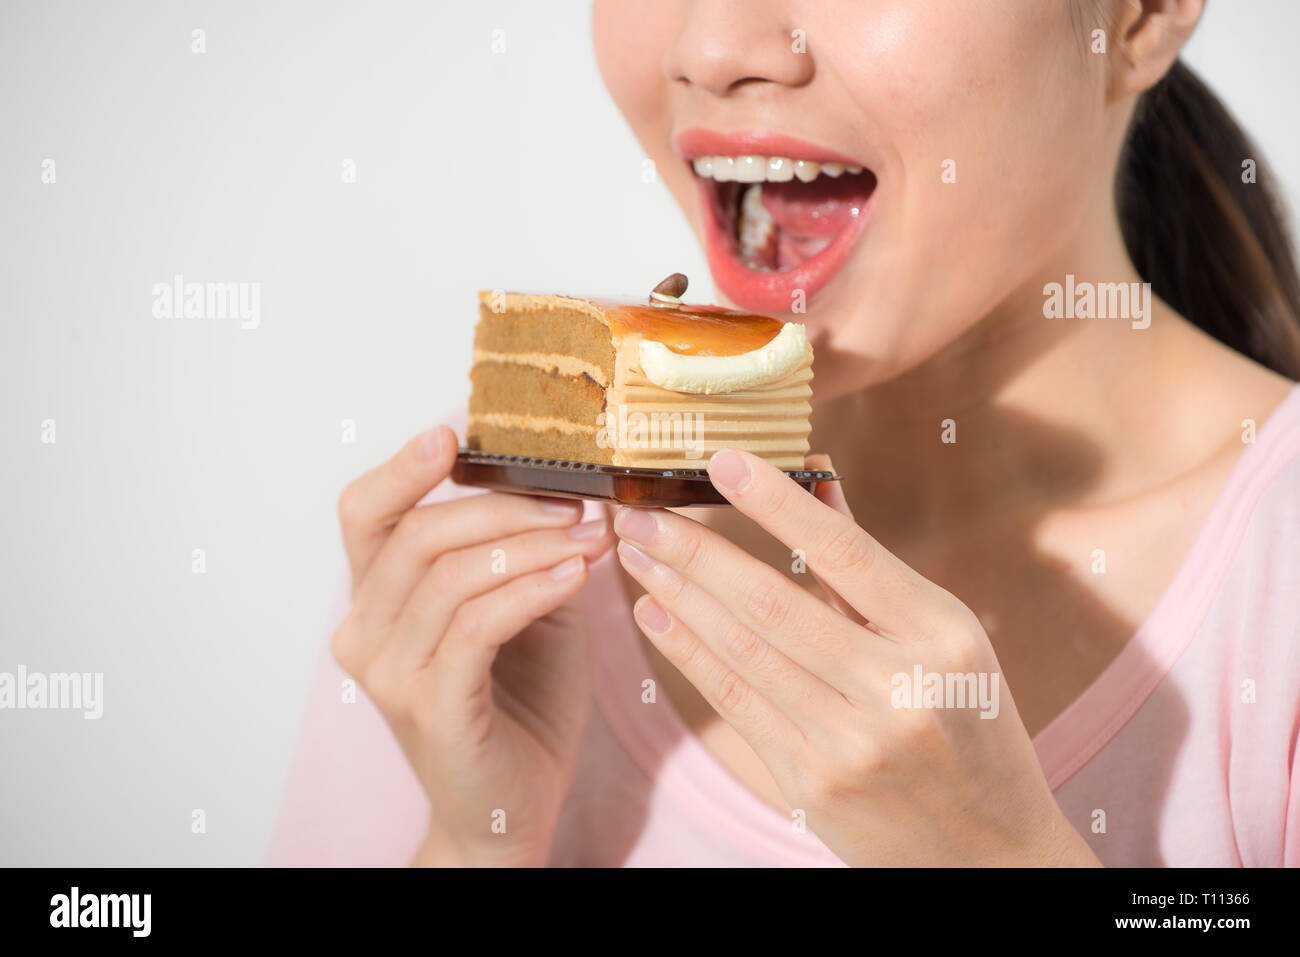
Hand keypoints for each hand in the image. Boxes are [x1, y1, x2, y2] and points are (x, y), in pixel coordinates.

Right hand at [332, 426, 614, 865]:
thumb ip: (527, 554)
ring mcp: (392, 673)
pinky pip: (478, 625)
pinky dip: (531, 589)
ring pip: (451, 575)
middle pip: (417, 533)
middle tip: (573, 503)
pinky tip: (575, 576)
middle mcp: (366, 632)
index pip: (365, 514)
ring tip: (589, 538)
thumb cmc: (519, 706)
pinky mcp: (432, 707)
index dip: (401, 467)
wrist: (508, 809)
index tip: (452, 434)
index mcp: (378, 600)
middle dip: (502, 508)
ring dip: (530, 545)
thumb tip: (571, 492)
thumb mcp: (525, 611)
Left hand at [613, 448, 1098, 866]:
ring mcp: (849, 743)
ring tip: (636, 552)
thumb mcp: (944, 639)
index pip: (845, 552)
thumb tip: (814, 475)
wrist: (985, 854)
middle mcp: (897, 689)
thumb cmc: (968, 728)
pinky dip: (688, 651)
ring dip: (678, 594)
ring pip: (742, 650)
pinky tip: (655, 613)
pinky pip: (733, 702)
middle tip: (640, 511)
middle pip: (773, 602)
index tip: (721, 459)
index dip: (777, 503)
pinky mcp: (809, 784)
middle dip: (695, 550)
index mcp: (941, 637)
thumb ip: (867, 564)